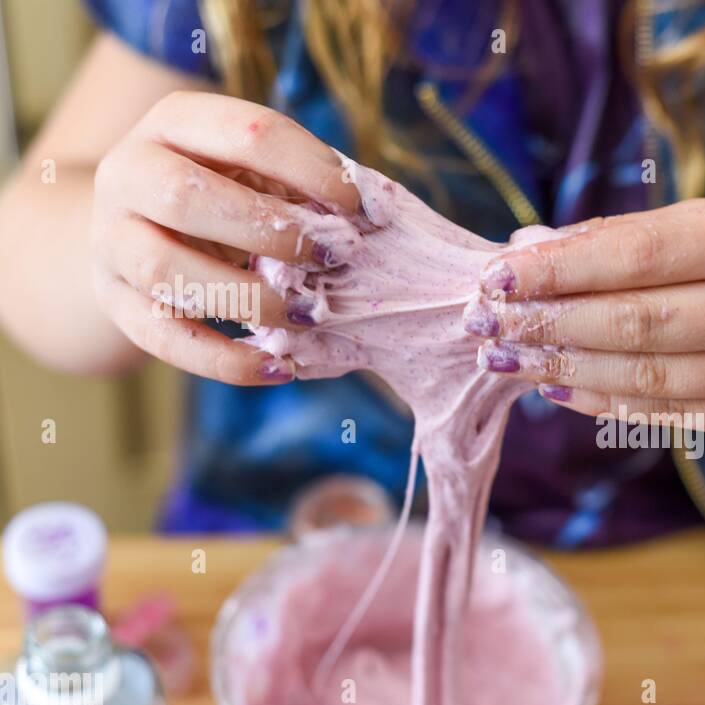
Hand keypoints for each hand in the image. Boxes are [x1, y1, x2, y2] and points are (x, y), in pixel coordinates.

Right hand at [90, 92, 361, 383]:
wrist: (139, 225)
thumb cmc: (227, 192)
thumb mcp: (261, 172)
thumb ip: (308, 186)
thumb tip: (376, 214)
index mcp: (176, 122)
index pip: (245, 132)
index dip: (310, 169)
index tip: (358, 206)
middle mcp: (128, 171)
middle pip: (185, 196)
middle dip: (271, 231)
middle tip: (334, 257)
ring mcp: (112, 238)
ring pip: (164, 270)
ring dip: (248, 297)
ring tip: (309, 314)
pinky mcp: (115, 301)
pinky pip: (164, 337)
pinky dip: (225, 360)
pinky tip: (278, 366)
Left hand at [463, 194, 704, 436]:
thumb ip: (642, 234)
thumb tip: (536, 249)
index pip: (647, 255)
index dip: (566, 268)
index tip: (502, 271)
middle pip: (644, 323)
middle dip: (555, 323)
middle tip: (492, 323)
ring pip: (654, 378)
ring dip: (571, 369)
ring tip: (515, 359)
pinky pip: (677, 414)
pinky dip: (612, 404)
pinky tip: (565, 388)